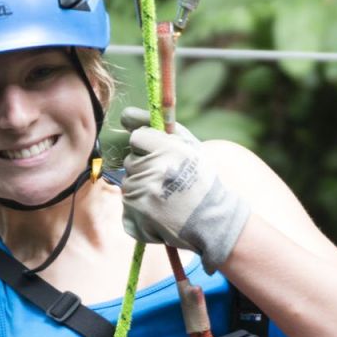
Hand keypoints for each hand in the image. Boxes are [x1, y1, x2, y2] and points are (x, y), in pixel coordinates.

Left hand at [119, 107, 250, 266]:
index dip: (148, 147)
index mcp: (167, 150)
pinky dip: (140, 211)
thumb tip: (124, 115)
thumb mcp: (187, 145)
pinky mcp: (133, 218)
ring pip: (128, 184)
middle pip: (130, 161)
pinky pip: (127, 208)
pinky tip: (160, 213)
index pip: (136, 138)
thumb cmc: (200, 178)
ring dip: (142, 189)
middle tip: (168, 181)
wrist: (212, 221)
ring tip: (166, 198)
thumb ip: (155, 125)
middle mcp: (151, 172)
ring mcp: (140, 197)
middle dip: (145, 168)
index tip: (162, 157)